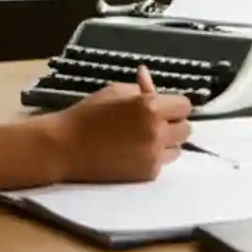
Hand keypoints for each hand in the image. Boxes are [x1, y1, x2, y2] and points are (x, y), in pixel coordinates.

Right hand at [44, 75, 192, 182]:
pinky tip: (135, 152)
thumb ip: (139, 88)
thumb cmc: (87, 115)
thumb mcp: (114, 92)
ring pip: (178, 148)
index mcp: (150, 107)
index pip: (185, 106)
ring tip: (145, 139)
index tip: (164, 107)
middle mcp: (157, 131)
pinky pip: (163, 163)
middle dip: (173, 123)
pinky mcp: (147, 174)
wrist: (65, 148)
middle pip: (186, 128)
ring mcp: (153, 155)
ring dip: (167, 142)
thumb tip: (149, 78)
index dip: (174, 105)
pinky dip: (155, 157)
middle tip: (155, 123)